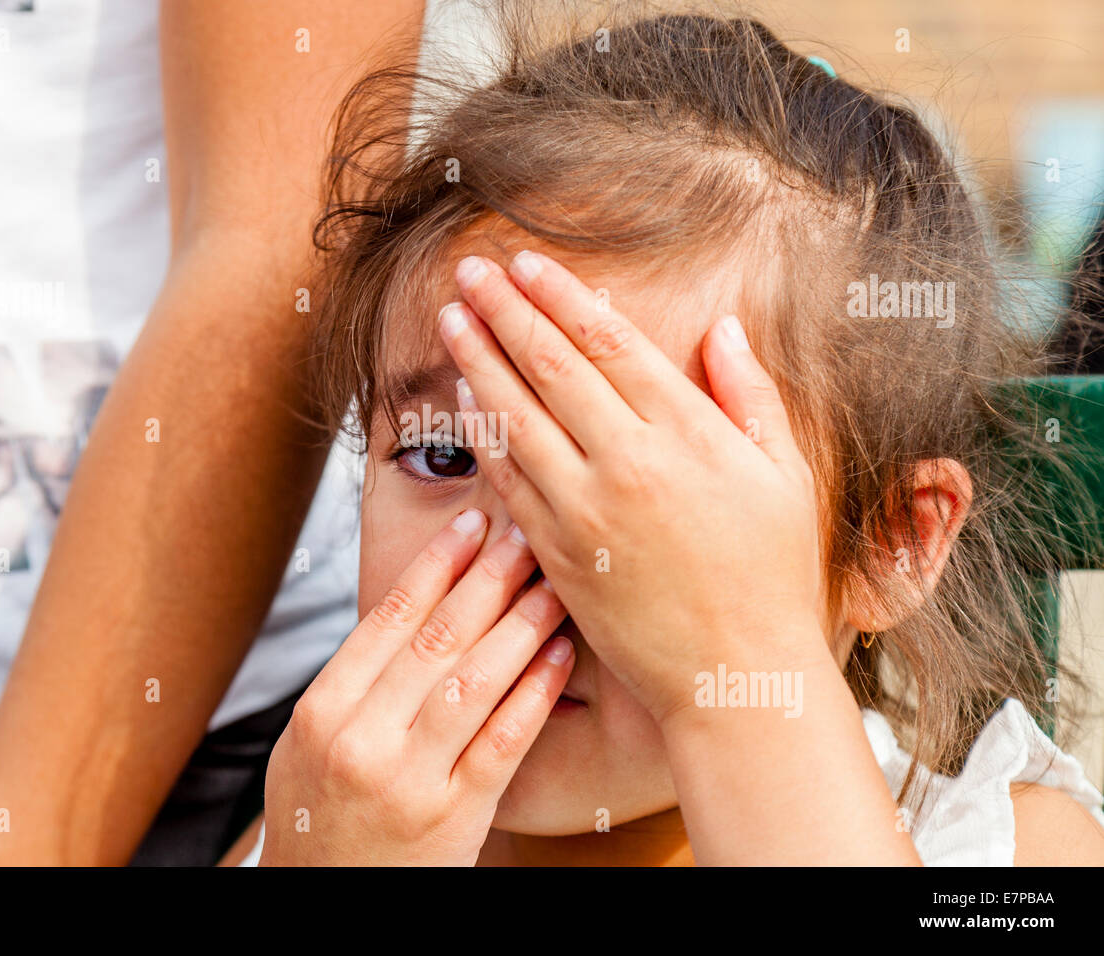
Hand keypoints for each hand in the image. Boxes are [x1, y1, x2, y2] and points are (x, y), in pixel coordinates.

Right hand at [259, 510, 573, 864]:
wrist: (318, 907)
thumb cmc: (319, 820)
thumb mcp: (307, 745)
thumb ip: (353, 683)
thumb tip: (411, 607)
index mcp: (323, 710)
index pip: (388, 619)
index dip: (436, 564)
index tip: (471, 521)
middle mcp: (363, 739)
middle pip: (438, 639)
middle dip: (489, 578)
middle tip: (526, 534)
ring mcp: (410, 779)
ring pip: (475, 682)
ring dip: (522, 625)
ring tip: (555, 585)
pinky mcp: (455, 816)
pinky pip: (503, 742)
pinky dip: (535, 694)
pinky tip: (560, 657)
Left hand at [438, 250, 826, 726]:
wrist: (737, 675)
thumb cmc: (772, 575)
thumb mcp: (786, 476)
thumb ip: (752, 396)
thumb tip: (724, 328)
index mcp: (688, 432)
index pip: (608, 342)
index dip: (560, 296)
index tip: (526, 263)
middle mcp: (628, 461)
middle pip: (549, 366)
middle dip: (504, 310)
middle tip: (469, 270)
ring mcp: (584, 509)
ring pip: (515, 416)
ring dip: (476, 361)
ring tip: (450, 318)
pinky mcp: (556, 553)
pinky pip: (507, 481)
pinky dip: (482, 435)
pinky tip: (463, 400)